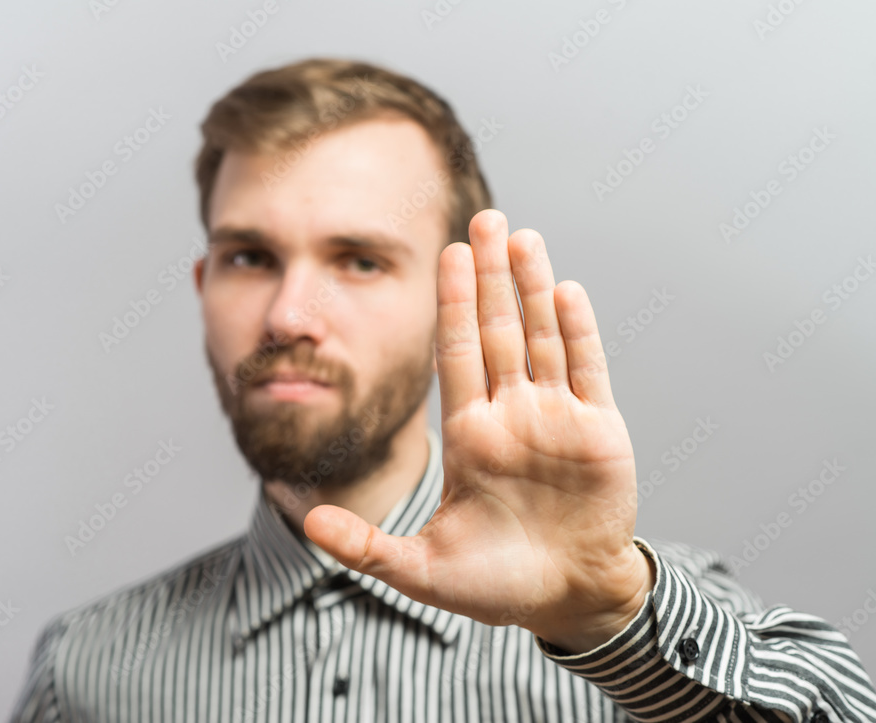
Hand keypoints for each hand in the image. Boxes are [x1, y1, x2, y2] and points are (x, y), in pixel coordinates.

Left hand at [304, 209, 653, 652]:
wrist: (566, 601)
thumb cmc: (495, 586)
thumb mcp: (422, 570)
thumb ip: (366, 547)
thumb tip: (306, 524)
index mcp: (470, 434)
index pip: (457, 352)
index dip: (452, 304)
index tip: (445, 254)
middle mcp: (511, 414)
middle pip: (499, 329)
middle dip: (489, 275)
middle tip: (483, 217)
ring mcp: (555, 418)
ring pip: (543, 337)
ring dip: (532, 287)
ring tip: (521, 237)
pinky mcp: (599, 432)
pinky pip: (587, 370)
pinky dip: (577, 331)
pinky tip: (564, 291)